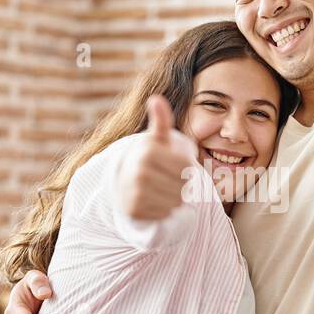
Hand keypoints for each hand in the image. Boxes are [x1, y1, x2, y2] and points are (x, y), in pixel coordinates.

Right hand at [117, 95, 198, 220]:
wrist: (125, 179)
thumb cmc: (150, 157)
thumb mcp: (157, 138)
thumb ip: (161, 120)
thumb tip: (156, 99)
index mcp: (148, 153)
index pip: (187, 167)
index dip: (186, 167)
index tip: (173, 164)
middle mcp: (139, 172)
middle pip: (183, 186)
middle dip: (181, 184)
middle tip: (168, 179)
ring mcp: (135, 193)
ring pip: (176, 202)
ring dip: (175, 198)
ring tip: (163, 189)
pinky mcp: (134, 210)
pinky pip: (165, 214)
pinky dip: (164, 210)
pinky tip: (154, 200)